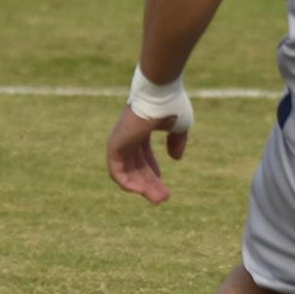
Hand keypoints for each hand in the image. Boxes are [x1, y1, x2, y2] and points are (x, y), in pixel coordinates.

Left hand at [106, 69, 192, 204]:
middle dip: (149, 183)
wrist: (160, 93)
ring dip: (141, 186)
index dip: (151, 170)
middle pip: (136, 165)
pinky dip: (125, 181)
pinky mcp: (115, 143)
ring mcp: (120, 139)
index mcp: (140, 129)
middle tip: (161, 199)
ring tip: (157, 199)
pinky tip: (139, 191)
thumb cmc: (170, 104)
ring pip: (126, 170)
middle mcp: (128, 135)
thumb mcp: (179, 126)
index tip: (162, 183)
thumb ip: (178, 141)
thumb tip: (175, 158)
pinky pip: (115, 169)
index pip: (142, 154)